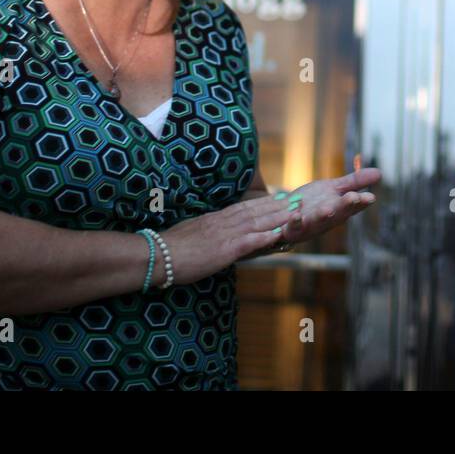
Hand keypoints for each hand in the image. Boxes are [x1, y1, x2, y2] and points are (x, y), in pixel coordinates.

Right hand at [159, 194, 297, 282]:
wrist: (156, 255)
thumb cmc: (170, 248)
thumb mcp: (192, 233)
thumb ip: (208, 230)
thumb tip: (214, 232)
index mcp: (215, 218)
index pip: (245, 207)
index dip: (264, 202)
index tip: (280, 197)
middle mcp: (223, 222)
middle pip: (256, 211)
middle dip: (278, 206)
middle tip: (298, 200)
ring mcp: (224, 235)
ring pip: (257, 223)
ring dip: (278, 217)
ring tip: (297, 212)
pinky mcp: (224, 250)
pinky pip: (249, 242)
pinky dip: (265, 237)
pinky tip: (279, 234)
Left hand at [282, 166, 381, 244]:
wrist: (282, 215)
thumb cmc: (311, 203)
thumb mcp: (334, 189)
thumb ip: (355, 182)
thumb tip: (380, 173)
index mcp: (338, 210)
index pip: (352, 206)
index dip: (360, 203)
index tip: (369, 197)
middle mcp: (326, 220)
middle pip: (337, 214)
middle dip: (345, 206)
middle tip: (353, 198)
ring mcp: (308, 226)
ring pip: (316, 223)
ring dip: (322, 217)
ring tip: (328, 209)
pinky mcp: (291, 229)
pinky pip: (292, 228)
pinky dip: (295, 223)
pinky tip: (296, 215)